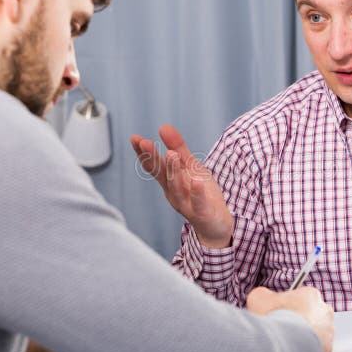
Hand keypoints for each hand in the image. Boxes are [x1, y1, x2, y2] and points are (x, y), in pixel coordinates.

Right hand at [130, 125, 232, 247]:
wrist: (216, 225)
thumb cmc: (201, 194)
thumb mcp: (191, 167)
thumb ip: (178, 148)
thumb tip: (163, 126)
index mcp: (169, 181)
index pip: (154, 166)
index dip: (144, 152)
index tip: (135, 138)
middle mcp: (173, 193)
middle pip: (161, 175)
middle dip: (152, 158)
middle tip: (145, 142)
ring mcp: (186, 204)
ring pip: (176, 187)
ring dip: (173, 171)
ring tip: (171, 155)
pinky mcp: (201, 213)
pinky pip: (198, 202)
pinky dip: (196, 192)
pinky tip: (196, 181)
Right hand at [246, 287, 333, 351]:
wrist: (285, 345)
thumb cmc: (274, 318)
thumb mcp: (258, 298)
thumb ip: (262, 295)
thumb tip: (261, 297)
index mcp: (311, 295)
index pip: (300, 298)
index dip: (286, 305)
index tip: (277, 313)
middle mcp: (324, 311)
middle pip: (309, 314)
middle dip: (297, 321)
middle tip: (281, 329)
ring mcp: (328, 331)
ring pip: (314, 332)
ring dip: (302, 336)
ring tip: (285, 343)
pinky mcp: (327, 349)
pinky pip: (315, 349)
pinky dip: (305, 351)